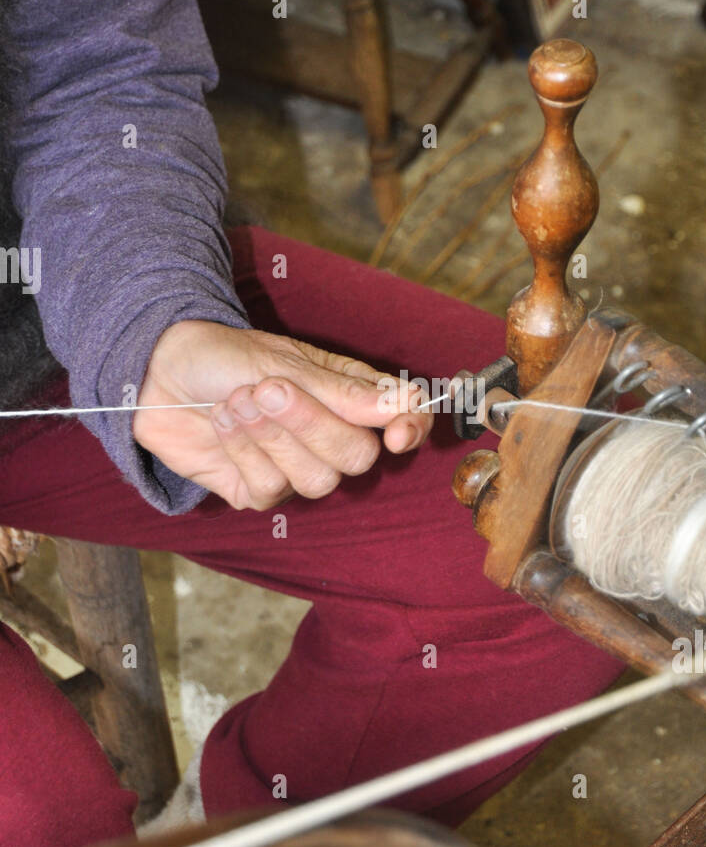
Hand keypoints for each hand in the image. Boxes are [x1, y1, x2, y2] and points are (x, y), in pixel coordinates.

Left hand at [132, 320, 431, 509]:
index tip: (393, 434)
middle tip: (268, 388)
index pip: (403, 420)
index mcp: (349, 395)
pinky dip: (243, 452)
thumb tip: (404, 405)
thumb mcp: (285, 363)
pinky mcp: (257, 490)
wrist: (156, 371)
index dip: (408, 430)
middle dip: (310, 424)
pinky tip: (223, 422)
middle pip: (356, 458)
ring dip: (271, 437)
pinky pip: (269, 489)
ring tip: (237, 401)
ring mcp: (293, 468)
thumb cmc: (224, 356)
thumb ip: (344, 392)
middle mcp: (328, 436)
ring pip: (315, 480)